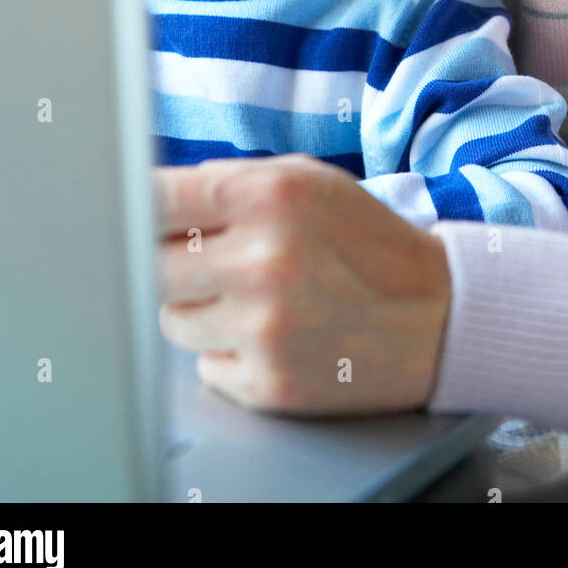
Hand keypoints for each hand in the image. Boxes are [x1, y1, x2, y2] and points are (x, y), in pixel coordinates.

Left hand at [154, 154, 451, 413]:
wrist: (441, 316)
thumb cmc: (364, 240)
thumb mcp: (307, 182)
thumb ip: (227, 181)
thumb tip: (144, 193)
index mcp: (270, 196)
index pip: (154, 197)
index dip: (134, 206)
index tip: (126, 212)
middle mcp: (263, 260)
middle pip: (150, 264)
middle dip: (173, 261)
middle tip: (213, 260)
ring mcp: (264, 328)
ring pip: (169, 320)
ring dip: (197, 309)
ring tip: (253, 298)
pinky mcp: (270, 385)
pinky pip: (204, 367)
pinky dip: (227, 353)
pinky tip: (272, 336)